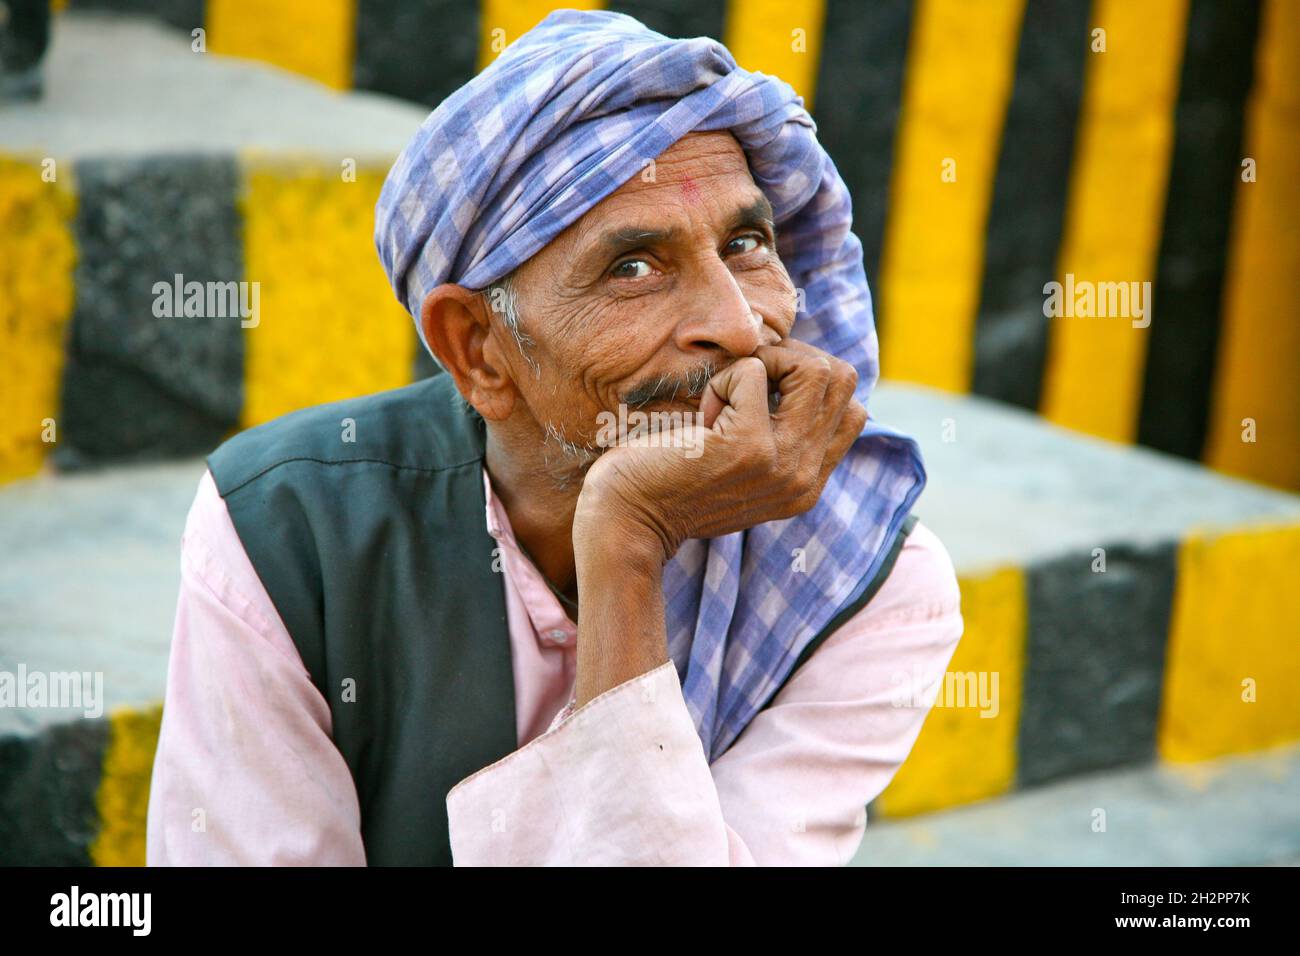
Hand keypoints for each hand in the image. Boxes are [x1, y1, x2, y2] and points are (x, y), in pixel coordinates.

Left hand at [573, 338, 866, 563]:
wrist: (626, 522)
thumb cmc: (670, 481)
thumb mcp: (740, 463)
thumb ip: (777, 434)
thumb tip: (796, 366)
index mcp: (808, 484)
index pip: (853, 410)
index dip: (811, 383)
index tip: (763, 393)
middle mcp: (806, 479)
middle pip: (842, 379)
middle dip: (792, 361)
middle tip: (743, 382)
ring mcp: (782, 464)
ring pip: (815, 369)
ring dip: (764, 364)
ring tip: (724, 396)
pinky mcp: (748, 447)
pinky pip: (752, 371)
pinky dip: (722, 378)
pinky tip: (698, 415)